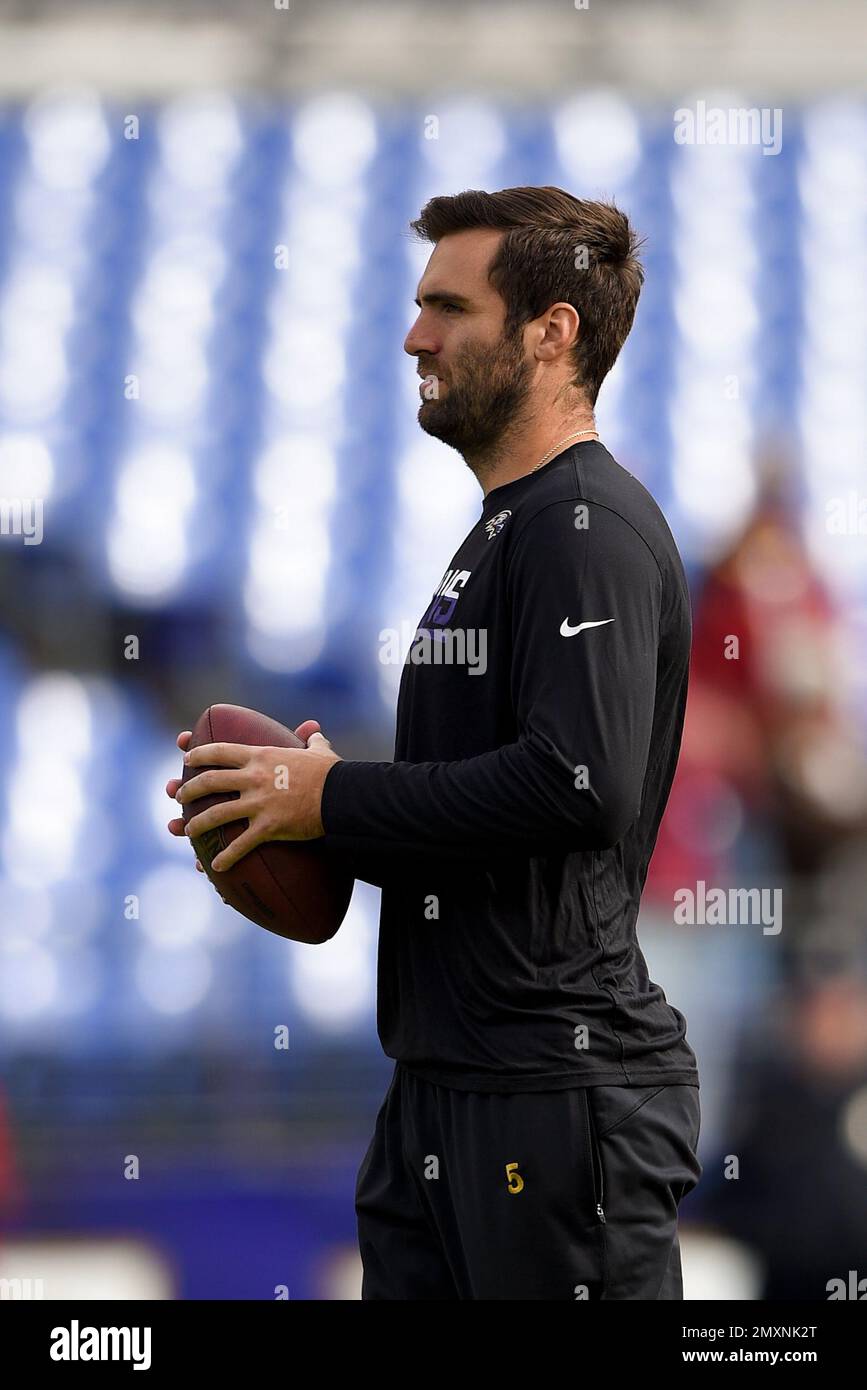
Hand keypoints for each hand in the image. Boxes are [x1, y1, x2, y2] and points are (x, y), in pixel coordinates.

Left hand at [168, 720, 340, 871]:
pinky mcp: (268, 827)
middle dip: (188, 789)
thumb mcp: (319, 751)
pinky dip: (226, 857)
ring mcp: (258, 803)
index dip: (199, 754)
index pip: (221, 751)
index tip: (188, 759)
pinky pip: (240, 844)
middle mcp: (253, 778)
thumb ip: (312, 740)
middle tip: (178, 795)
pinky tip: (215, 866)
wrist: (342, 796)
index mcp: (261, 756)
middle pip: (210, 782)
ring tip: (186, 830)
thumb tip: (314, 730)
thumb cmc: (332, 773)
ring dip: (197, 823)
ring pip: (217, 814)